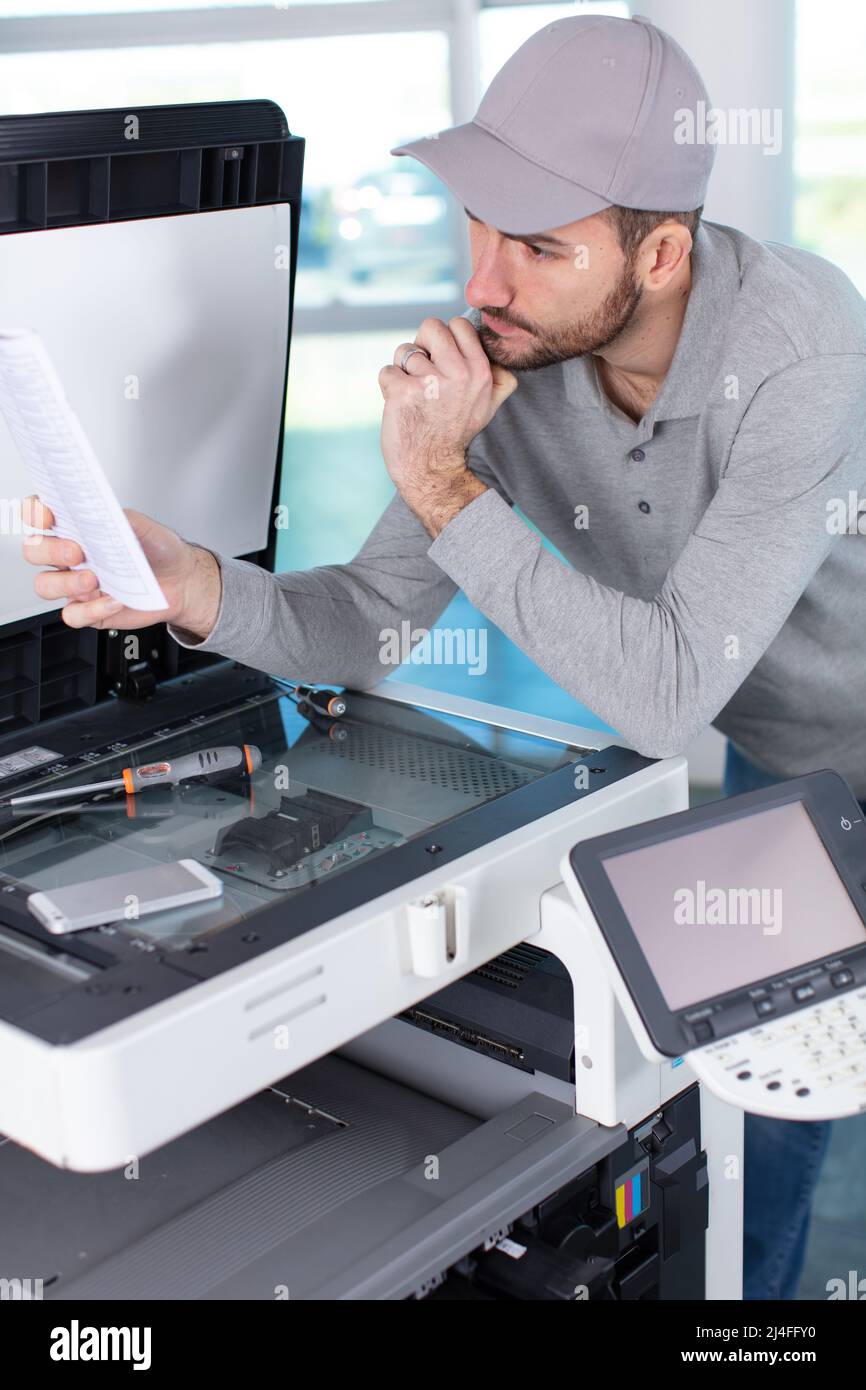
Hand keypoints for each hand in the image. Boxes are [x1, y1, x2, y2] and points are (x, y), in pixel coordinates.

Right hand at [21, 496, 220, 637]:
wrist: (181, 582)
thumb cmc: (159, 552)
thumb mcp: (146, 528)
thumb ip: (122, 518)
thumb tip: (105, 514)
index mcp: (78, 528)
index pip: (39, 515)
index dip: (34, 512)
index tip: (47, 515)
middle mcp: (70, 555)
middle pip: (34, 551)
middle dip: (50, 551)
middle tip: (77, 552)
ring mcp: (75, 584)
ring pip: (44, 585)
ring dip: (67, 583)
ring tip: (96, 580)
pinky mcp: (88, 610)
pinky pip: (72, 615)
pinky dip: (92, 610)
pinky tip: (115, 601)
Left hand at [378, 316, 516, 535]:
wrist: (432, 469)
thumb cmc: (456, 432)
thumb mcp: (489, 404)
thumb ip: (497, 374)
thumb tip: (491, 343)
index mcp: (481, 372)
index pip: (459, 325)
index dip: (445, 338)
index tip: (442, 359)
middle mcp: (459, 374)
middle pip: (431, 327)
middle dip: (422, 346)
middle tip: (424, 373)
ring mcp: (430, 382)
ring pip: (404, 350)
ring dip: (404, 371)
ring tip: (415, 396)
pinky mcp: (403, 392)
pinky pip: (387, 371)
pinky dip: (389, 386)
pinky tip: (401, 406)